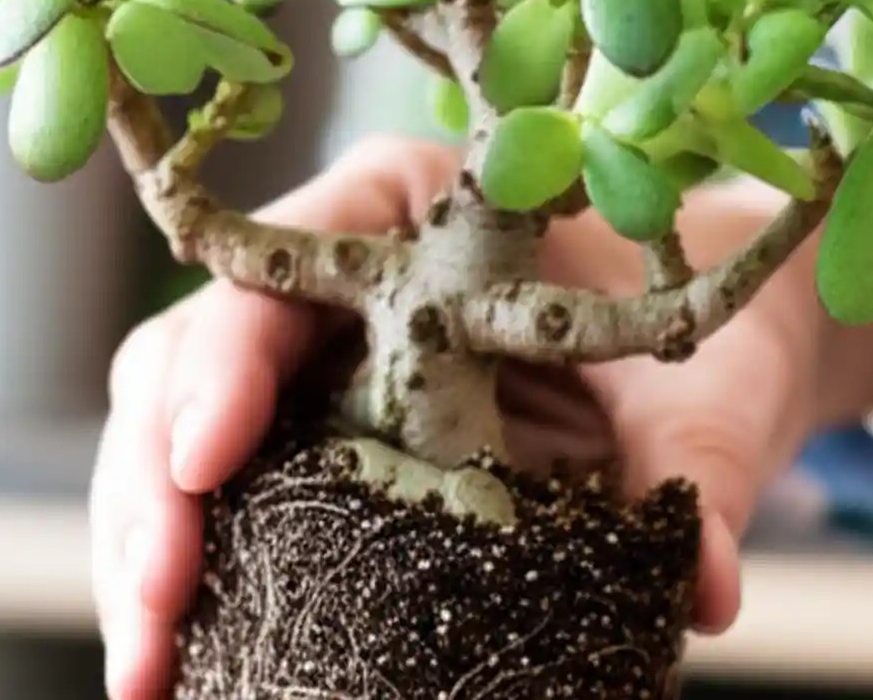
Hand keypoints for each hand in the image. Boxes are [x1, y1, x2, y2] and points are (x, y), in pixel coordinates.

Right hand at [91, 137, 872, 697]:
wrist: (724, 326)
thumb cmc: (706, 323)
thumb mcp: (704, 388)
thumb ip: (694, 472)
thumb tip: (704, 594)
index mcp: (408, 216)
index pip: (278, 274)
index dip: (222, 362)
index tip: (207, 463)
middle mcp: (341, 281)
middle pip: (194, 363)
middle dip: (156, 487)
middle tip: (155, 609)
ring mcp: (326, 360)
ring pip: (183, 434)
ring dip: (151, 545)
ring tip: (148, 662)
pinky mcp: (334, 433)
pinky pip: (240, 491)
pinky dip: (203, 565)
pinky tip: (187, 643)